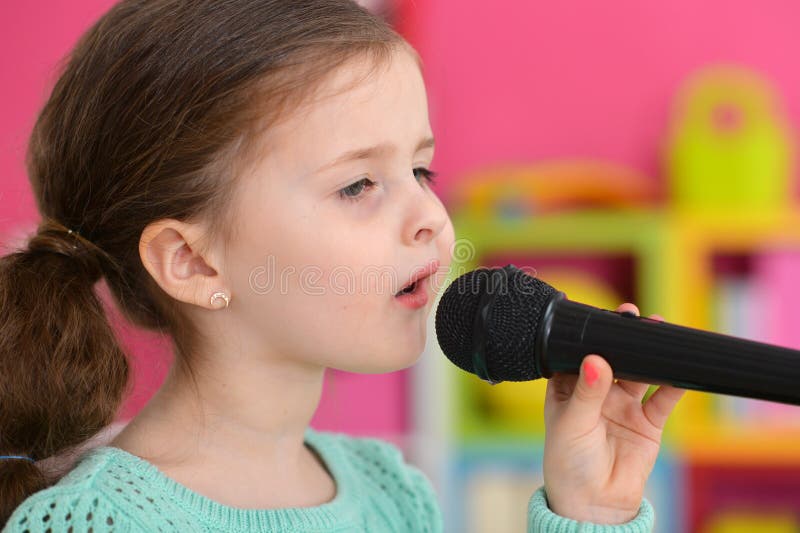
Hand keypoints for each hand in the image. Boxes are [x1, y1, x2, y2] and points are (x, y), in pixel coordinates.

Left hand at [542, 303, 685, 523]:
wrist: (594, 504)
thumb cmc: (569, 464)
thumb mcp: (572, 425)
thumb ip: (587, 393)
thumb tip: (597, 360)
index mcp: (568, 388)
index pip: (580, 354)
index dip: (590, 336)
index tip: (603, 318)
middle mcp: (596, 392)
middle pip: (613, 358)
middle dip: (623, 338)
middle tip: (634, 316)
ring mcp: (623, 405)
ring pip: (639, 372)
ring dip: (649, 354)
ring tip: (660, 331)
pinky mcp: (647, 422)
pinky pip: (663, 397)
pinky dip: (674, 383)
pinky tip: (681, 369)